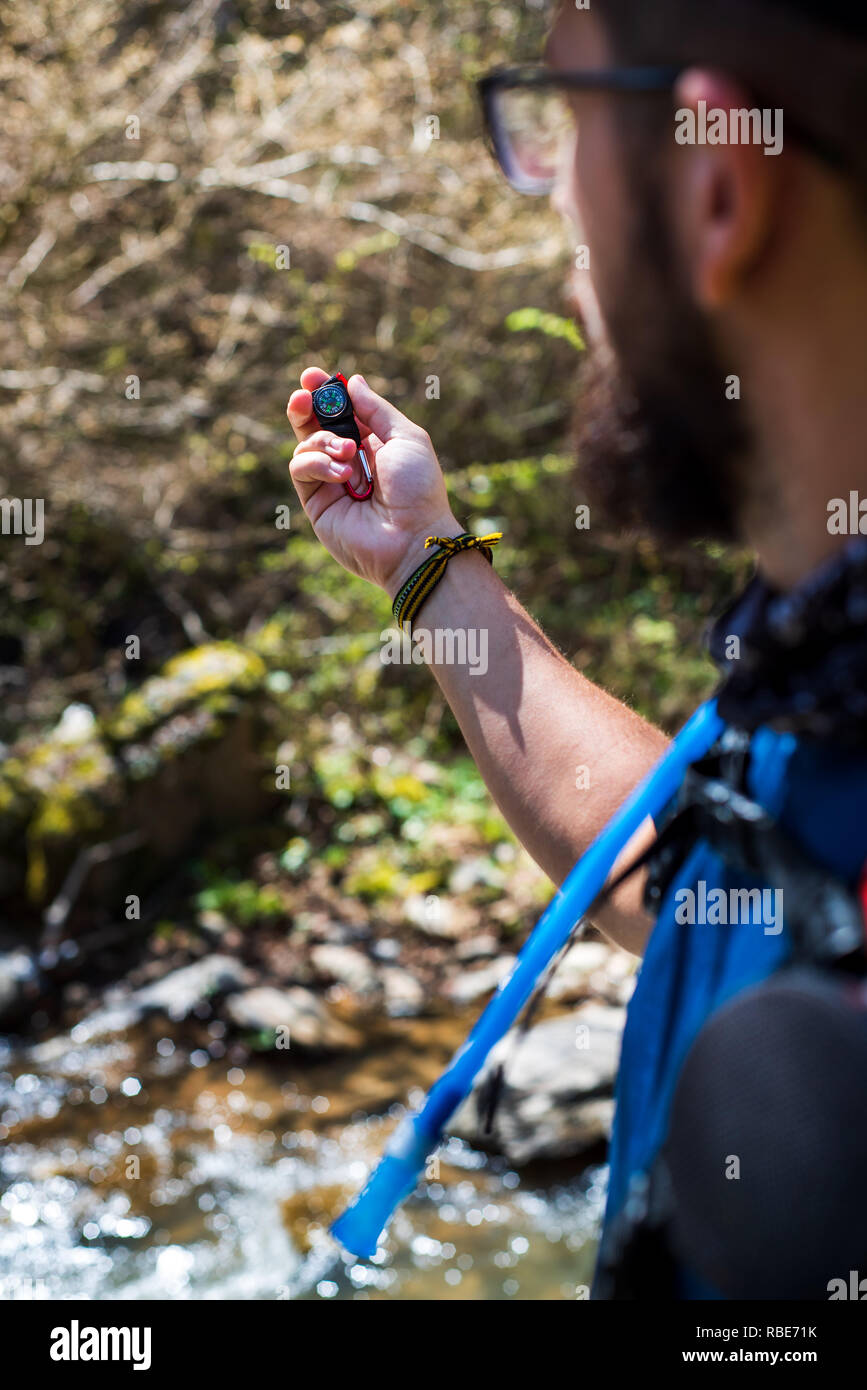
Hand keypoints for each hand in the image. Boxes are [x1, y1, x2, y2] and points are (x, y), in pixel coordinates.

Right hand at [286, 367, 459, 598]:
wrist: (412, 540)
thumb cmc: (418, 490)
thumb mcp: (405, 438)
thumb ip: (376, 409)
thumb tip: (352, 381)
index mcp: (374, 444)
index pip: (342, 411)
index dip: (326, 392)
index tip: (313, 375)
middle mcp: (350, 461)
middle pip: (315, 425)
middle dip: (306, 406)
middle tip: (303, 394)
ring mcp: (331, 482)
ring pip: (305, 444)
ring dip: (322, 440)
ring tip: (348, 452)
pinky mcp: (316, 502)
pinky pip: (300, 469)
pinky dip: (316, 462)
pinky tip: (340, 473)